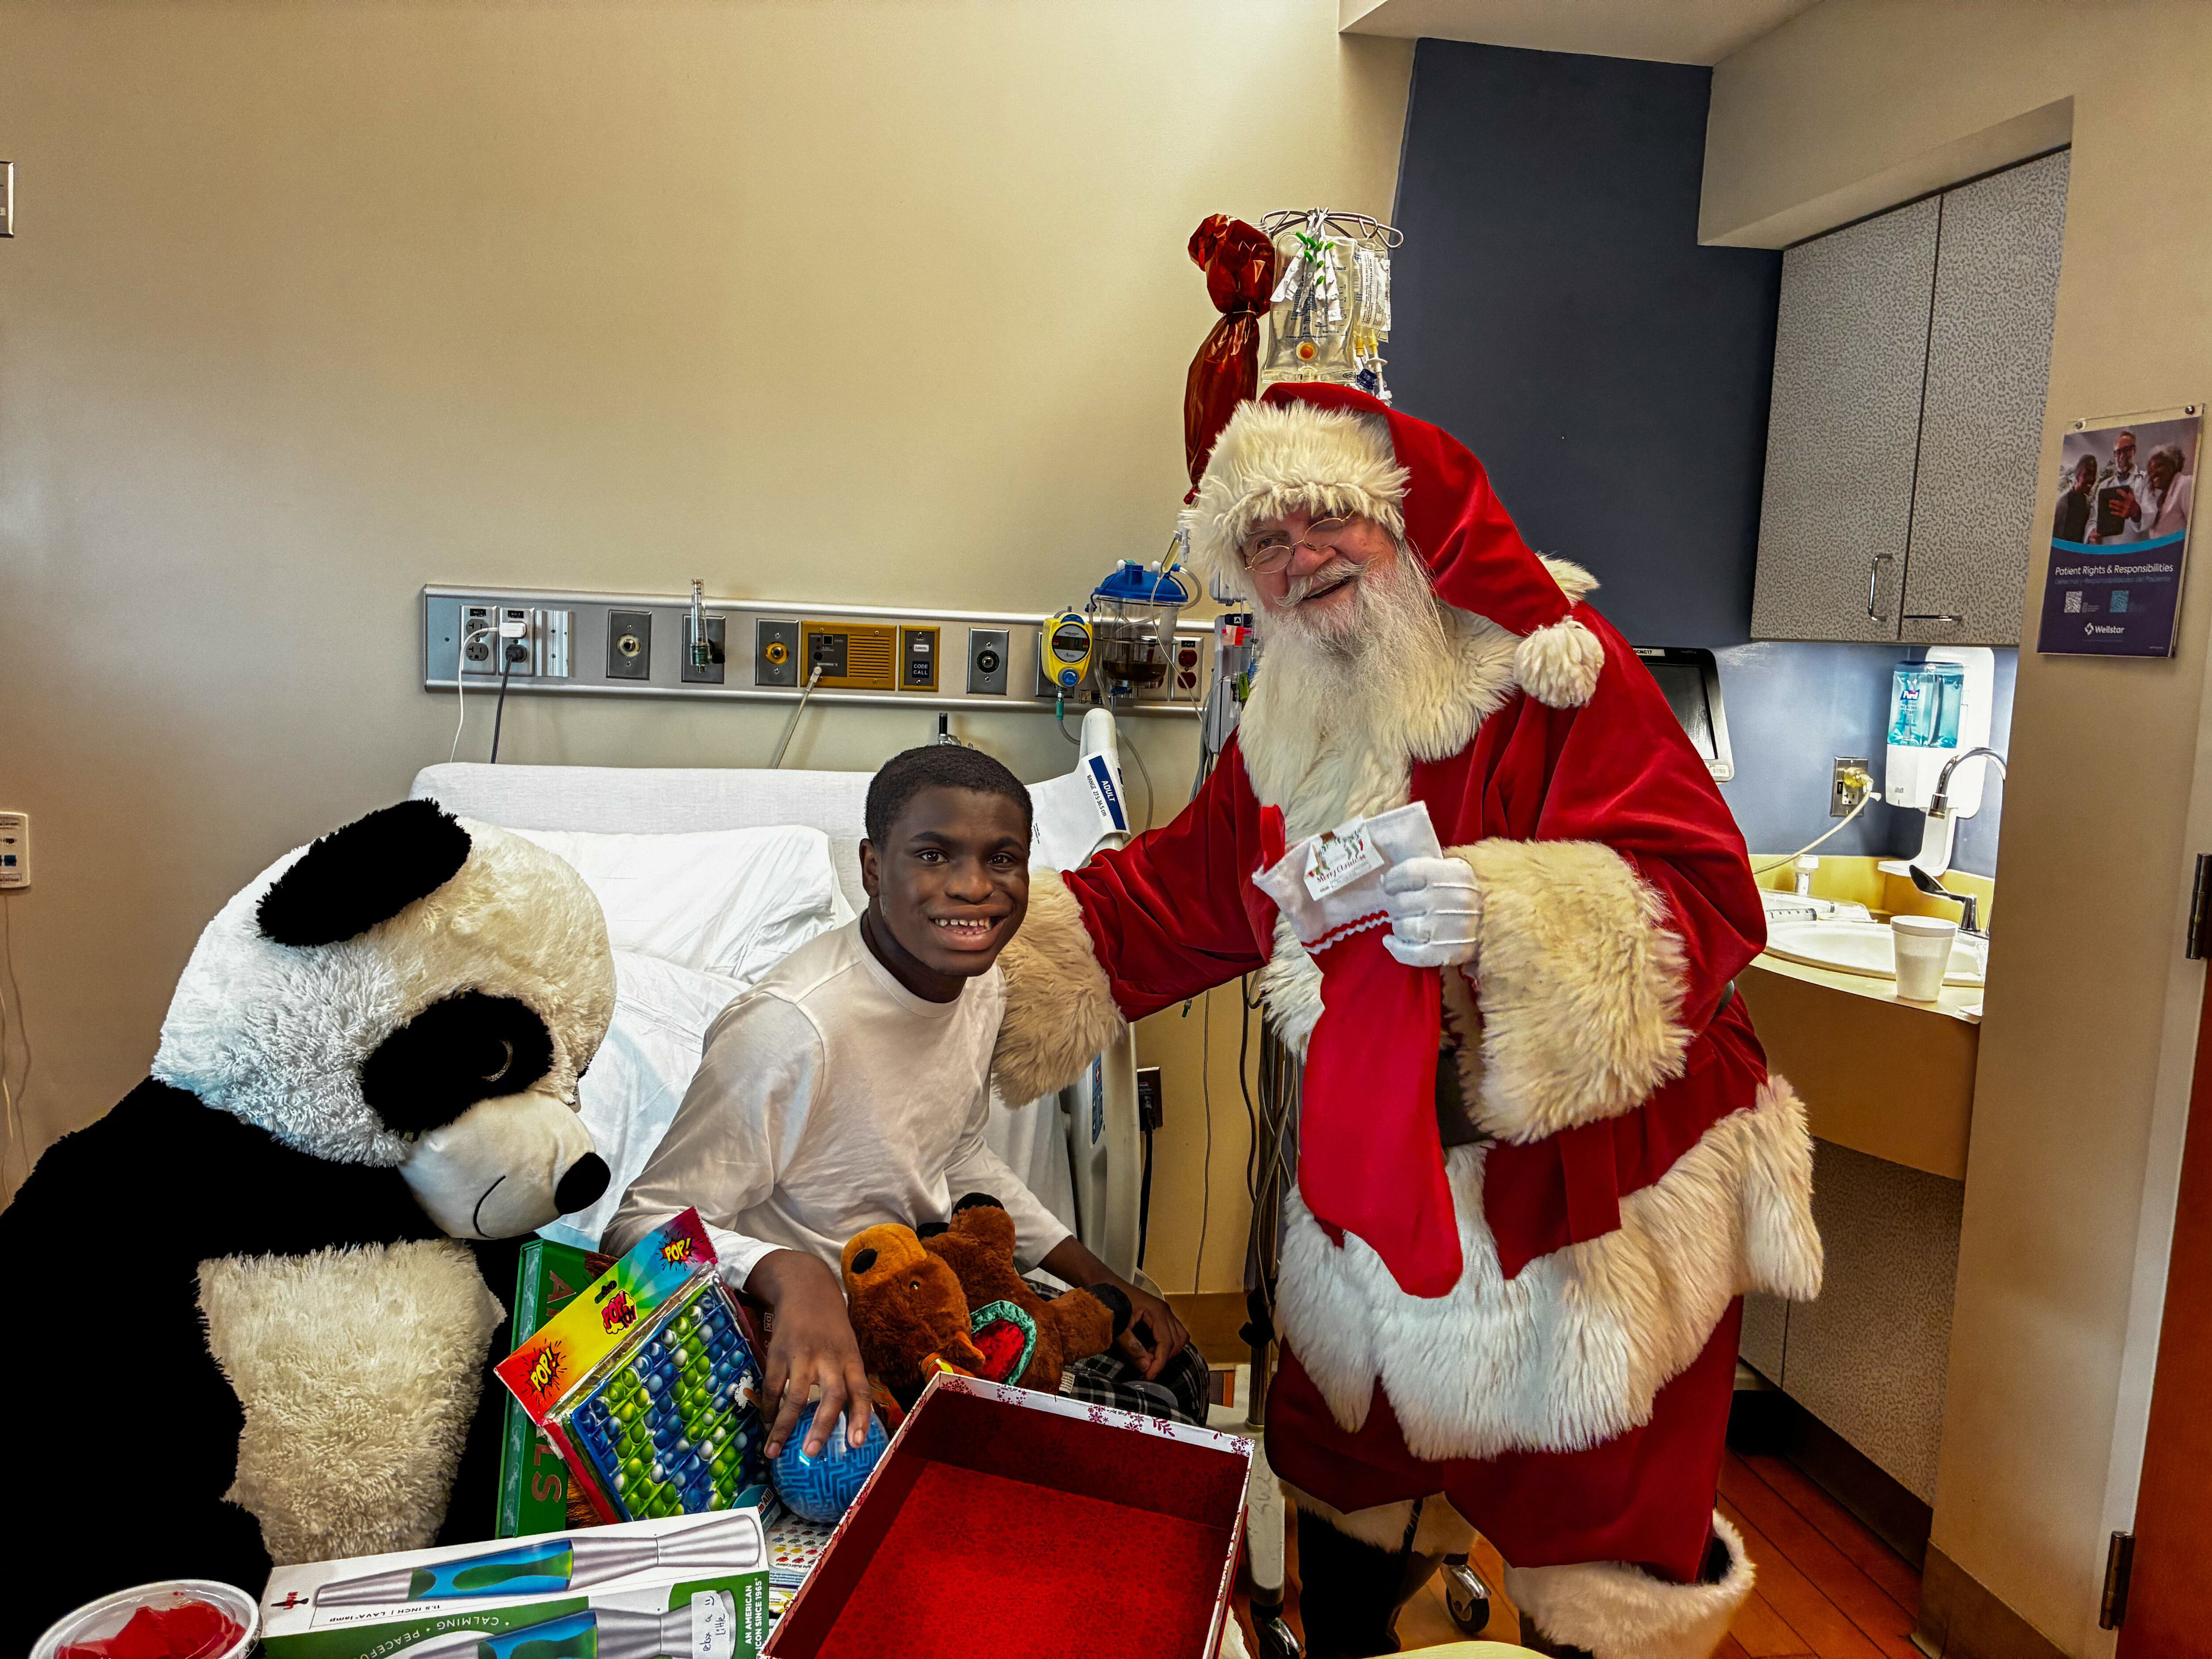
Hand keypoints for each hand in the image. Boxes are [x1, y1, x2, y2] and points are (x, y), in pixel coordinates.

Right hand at [745, 1249, 873, 1460]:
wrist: (806, 1288)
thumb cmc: (831, 1326)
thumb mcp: (847, 1347)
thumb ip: (846, 1378)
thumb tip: (847, 1421)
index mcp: (850, 1359)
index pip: (861, 1391)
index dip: (860, 1418)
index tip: (856, 1444)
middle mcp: (829, 1358)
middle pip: (831, 1395)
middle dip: (821, 1426)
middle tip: (811, 1452)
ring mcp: (802, 1355)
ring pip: (795, 1396)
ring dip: (783, 1427)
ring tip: (772, 1452)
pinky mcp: (778, 1353)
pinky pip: (773, 1387)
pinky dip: (768, 1409)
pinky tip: (766, 1425)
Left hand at [1117, 1283, 1191, 1381]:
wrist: (1104, 1284)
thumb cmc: (1109, 1302)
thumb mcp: (1118, 1327)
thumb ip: (1132, 1347)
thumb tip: (1146, 1367)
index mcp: (1157, 1312)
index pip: (1167, 1343)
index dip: (1159, 1363)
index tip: (1149, 1376)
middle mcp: (1165, 1311)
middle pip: (1177, 1341)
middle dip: (1163, 1357)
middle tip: (1146, 1366)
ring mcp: (1164, 1311)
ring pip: (1179, 1336)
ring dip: (1167, 1350)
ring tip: (1148, 1357)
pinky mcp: (1160, 1313)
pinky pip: (1173, 1331)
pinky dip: (1165, 1343)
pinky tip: (1149, 1348)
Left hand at [1379, 855, 1481, 968]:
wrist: (1506, 923)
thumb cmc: (1473, 895)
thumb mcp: (1458, 871)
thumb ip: (1431, 868)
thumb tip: (1387, 879)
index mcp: (1455, 873)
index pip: (1408, 872)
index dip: (1392, 879)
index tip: (1389, 885)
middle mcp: (1452, 899)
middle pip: (1400, 902)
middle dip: (1395, 905)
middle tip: (1399, 906)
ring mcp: (1450, 928)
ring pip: (1403, 927)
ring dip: (1398, 925)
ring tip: (1404, 922)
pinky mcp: (1449, 953)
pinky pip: (1411, 954)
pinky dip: (1396, 948)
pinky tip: (1390, 941)